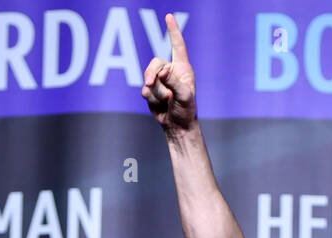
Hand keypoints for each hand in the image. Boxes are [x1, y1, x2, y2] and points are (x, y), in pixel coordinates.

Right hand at [142, 13, 196, 130]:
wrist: (178, 126)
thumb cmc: (186, 111)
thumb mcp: (184, 96)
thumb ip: (174, 82)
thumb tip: (163, 70)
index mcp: (183, 69)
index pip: (177, 46)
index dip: (173, 31)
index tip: (169, 16)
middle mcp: (171, 71)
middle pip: (155, 63)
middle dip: (152, 74)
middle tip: (152, 84)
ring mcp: (160, 81)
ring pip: (148, 78)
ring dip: (155, 92)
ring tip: (166, 102)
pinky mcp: (152, 90)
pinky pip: (144, 90)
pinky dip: (151, 99)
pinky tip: (160, 106)